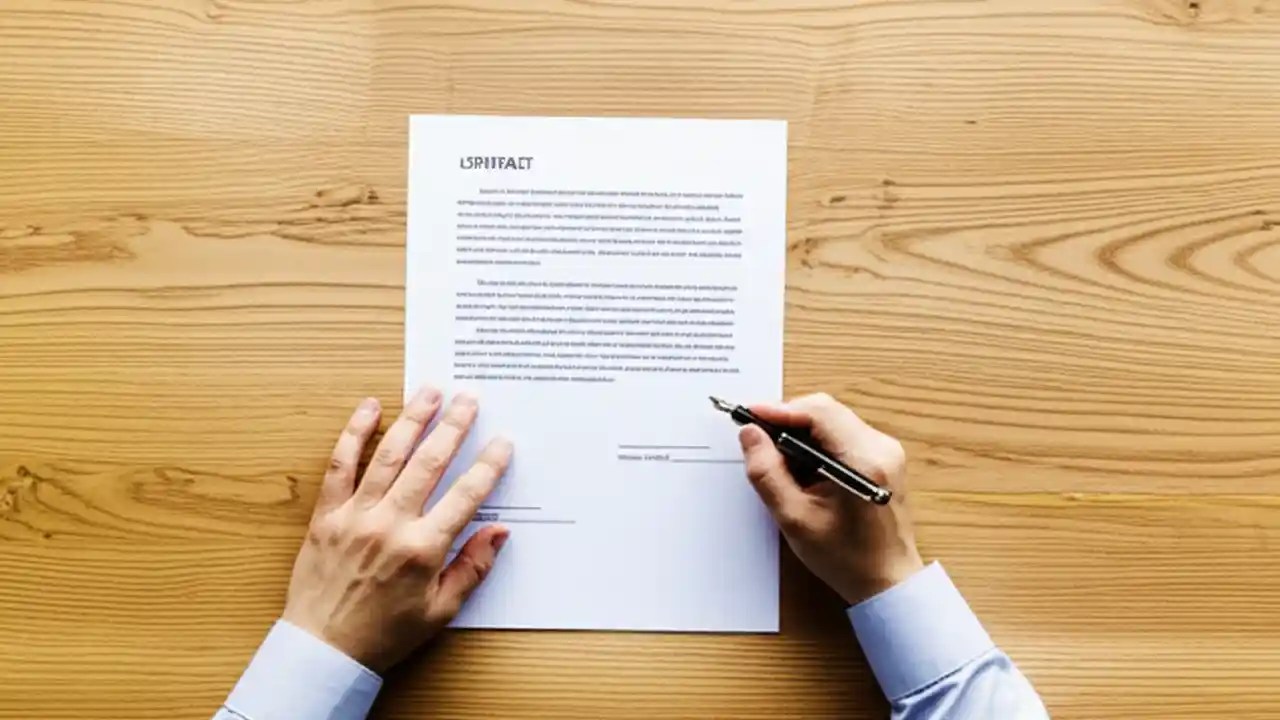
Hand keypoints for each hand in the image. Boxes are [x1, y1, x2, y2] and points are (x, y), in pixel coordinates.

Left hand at [282, 387, 511, 671]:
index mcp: (422, 549)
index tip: (503, 443)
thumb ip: (472, 567)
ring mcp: (356, 515)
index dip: (488, 465)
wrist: (324, 650)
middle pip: (429, 463)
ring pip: (389, 455)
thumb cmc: (384, 634)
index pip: (465, 495)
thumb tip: (499, 531)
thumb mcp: (441, 610)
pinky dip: (354, 434)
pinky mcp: (327, 515)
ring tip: (430, 391)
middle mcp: (390, 524)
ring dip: (412, 418)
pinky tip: (369, 408)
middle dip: (454, 426)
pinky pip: (341, 465)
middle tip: (470, 399)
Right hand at [738, 393, 923, 604]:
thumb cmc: (847, 558)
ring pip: (832, 421)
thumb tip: (749, 435)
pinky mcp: (882, 458)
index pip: (818, 412)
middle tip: (758, 440)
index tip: (749, 415)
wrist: (887, 580)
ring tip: (779, 461)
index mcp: (864, 460)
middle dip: (787, 420)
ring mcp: (885, 451)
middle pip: (825, 411)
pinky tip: (801, 468)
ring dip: (801, 433)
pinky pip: (842, 434)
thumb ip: (767, 473)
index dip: (779, 409)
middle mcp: (881, 447)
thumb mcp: (794, 518)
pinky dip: (816, 443)